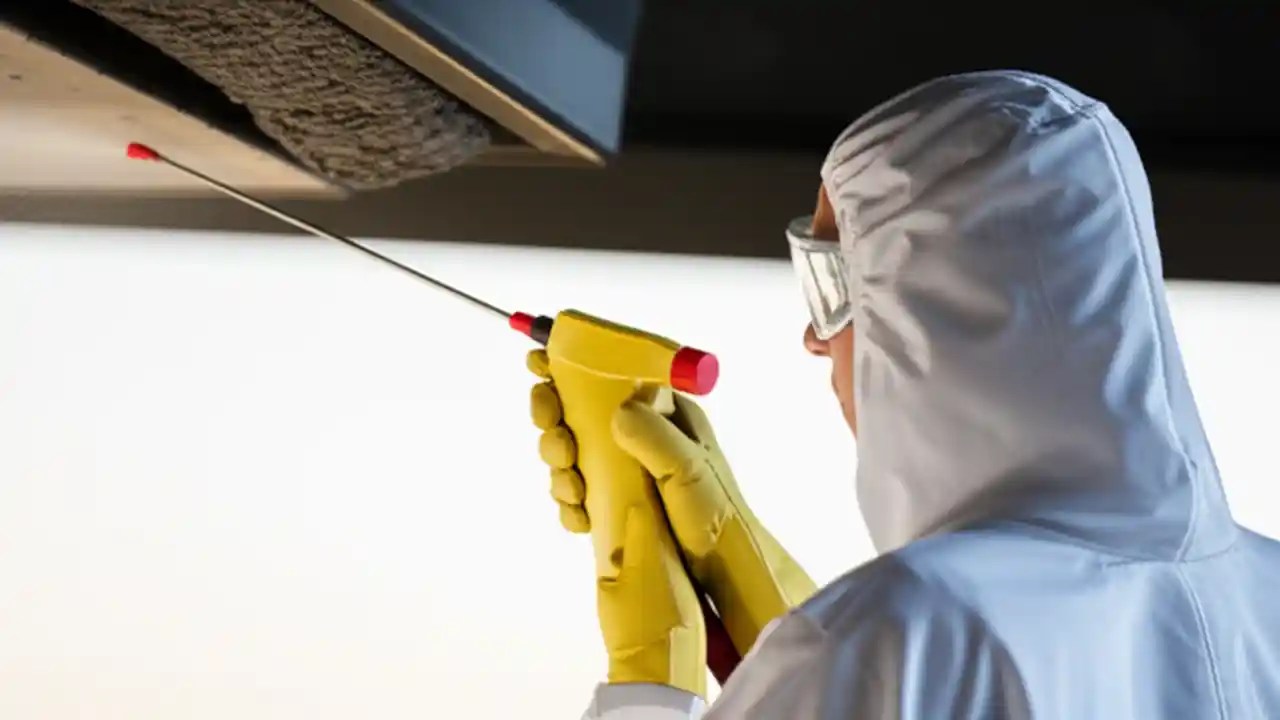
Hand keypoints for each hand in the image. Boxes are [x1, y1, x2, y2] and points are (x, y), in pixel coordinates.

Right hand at [528, 349, 705, 695]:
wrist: (721, 568)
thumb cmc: (716, 510)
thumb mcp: (690, 467)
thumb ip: (656, 437)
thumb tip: (618, 411)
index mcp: (658, 411)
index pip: (607, 374)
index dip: (567, 365)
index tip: (537, 364)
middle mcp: (635, 434)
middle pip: (573, 412)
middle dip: (554, 425)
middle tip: (559, 443)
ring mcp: (620, 468)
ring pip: (567, 455)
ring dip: (560, 470)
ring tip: (575, 489)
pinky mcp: (609, 502)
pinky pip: (573, 496)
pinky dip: (569, 505)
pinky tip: (581, 517)